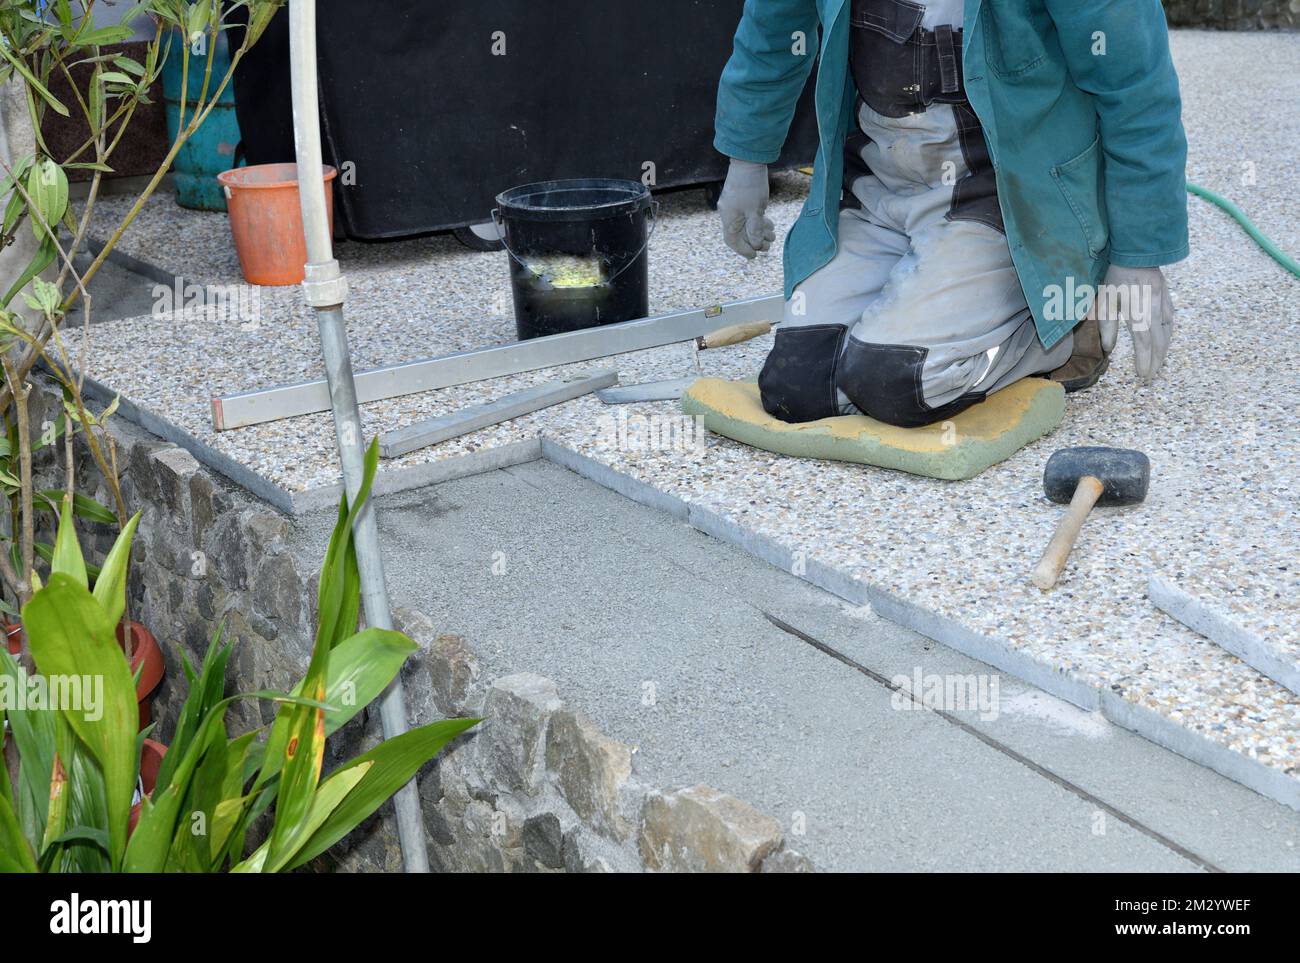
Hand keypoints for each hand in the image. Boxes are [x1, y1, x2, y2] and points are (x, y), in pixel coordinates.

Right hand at [717, 159, 774, 258]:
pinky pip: (747, 215)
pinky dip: (757, 221)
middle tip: (768, 245)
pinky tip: (768, 223)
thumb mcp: (756, 211)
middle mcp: (728, 213)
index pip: (732, 240)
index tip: (754, 256)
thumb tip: (755, 245)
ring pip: (745, 224)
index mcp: (729, 218)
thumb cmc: (751, 186)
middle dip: (755, 241)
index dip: (743, 250)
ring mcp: (733, 206)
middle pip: (740, 233)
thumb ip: (755, 230)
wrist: (748, 161)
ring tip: (772, 235)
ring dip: (758, 231)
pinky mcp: (740, 198)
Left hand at [1096, 266, 1173, 380]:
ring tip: (1157, 363)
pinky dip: (1167, 335)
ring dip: (1163, 350)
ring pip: (1168, 333)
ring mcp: (1164, 304)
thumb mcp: (1106, 301)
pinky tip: (1164, 341)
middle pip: (1159, 342)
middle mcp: (1155, 310)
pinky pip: (1170, 322)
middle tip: (1151, 376)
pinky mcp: (1168, 299)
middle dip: (1156, 361)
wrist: (1139, 252)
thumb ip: (1107, 326)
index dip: (1145, 360)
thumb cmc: (1117, 277)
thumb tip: (1108, 349)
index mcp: (1138, 311)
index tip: (1143, 375)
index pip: (1144, 342)